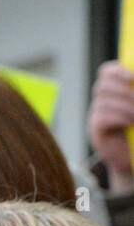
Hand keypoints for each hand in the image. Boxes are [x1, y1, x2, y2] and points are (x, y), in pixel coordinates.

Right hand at [88, 61, 133, 194]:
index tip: (131, 77)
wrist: (132, 154)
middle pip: (103, 86)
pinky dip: (119, 118)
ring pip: (103, 102)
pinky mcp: (95, 130)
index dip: (117, 71)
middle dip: (123, 91)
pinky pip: (102, 118)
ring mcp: (96, 115)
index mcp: (114, 89)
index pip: (107, 72)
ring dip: (124, 106)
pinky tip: (129, 122)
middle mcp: (102, 100)